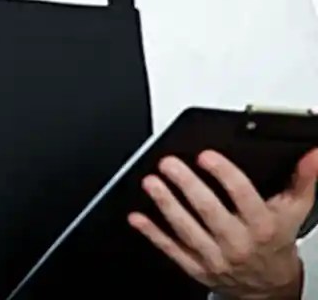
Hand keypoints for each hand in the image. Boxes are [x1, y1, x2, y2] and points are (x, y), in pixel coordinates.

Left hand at [128, 148, 317, 298]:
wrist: (268, 285)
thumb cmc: (275, 241)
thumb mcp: (294, 210)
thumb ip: (303, 179)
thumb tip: (312, 153)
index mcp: (262, 225)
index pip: (243, 197)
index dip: (224, 175)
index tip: (206, 156)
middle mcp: (238, 242)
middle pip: (210, 211)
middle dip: (188, 186)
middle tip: (168, 164)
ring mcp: (215, 257)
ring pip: (187, 230)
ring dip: (167, 205)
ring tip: (151, 182)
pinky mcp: (196, 267)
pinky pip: (172, 250)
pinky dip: (153, 234)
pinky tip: (137, 217)